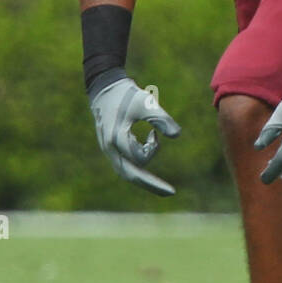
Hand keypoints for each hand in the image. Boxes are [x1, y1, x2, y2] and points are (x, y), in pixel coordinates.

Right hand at [88, 74, 179, 195]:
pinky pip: (125, 166)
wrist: (104, 89)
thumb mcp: (146, 103)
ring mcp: (109, 151)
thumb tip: (177, 135)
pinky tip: (149, 165)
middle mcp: (110, 148)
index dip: (153, 148)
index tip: (155, 133)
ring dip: (145, 178)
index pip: (139, 157)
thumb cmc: (126, 94)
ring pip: (127, 173)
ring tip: (163, 188)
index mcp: (116, 138)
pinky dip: (139, 168)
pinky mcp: (111, 149)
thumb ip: (161, 119)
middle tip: (171, 193)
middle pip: (131, 175)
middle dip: (151, 185)